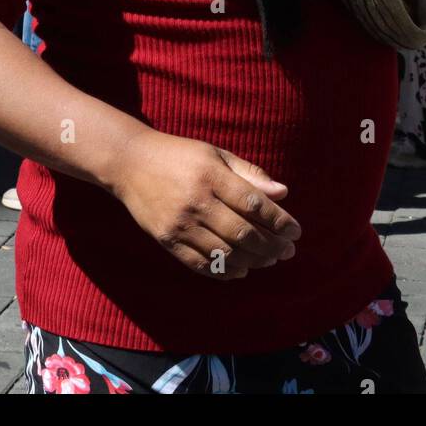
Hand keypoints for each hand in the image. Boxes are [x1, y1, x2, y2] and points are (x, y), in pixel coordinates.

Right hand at [112, 128, 300, 281]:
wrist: (131, 163)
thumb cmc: (181, 155)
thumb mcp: (216, 154)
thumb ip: (249, 174)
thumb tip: (283, 193)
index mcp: (211, 174)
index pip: (253, 203)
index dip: (279, 220)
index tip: (295, 230)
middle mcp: (197, 201)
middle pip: (242, 233)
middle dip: (271, 246)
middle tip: (288, 251)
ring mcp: (180, 223)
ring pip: (225, 253)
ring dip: (253, 261)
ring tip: (270, 260)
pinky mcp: (167, 240)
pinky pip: (200, 264)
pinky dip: (225, 271)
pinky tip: (242, 270)